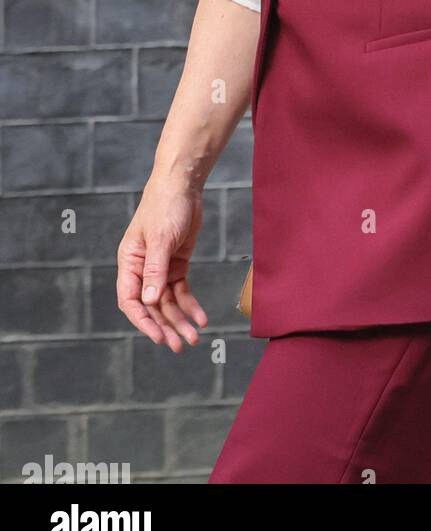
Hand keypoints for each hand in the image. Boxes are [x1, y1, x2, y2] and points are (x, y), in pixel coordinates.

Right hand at [117, 181, 208, 349]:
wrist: (183, 185)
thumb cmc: (165, 206)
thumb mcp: (160, 238)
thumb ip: (155, 270)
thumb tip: (149, 301)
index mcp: (129, 263)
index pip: (130, 301)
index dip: (143, 321)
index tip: (158, 337)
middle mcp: (142, 269)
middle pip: (152, 306)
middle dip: (166, 326)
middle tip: (180, 345)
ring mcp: (160, 268)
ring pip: (168, 302)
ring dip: (180, 320)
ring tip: (194, 338)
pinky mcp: (177, 264)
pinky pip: (182, 290)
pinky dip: (191, 305)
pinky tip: (201, 318)